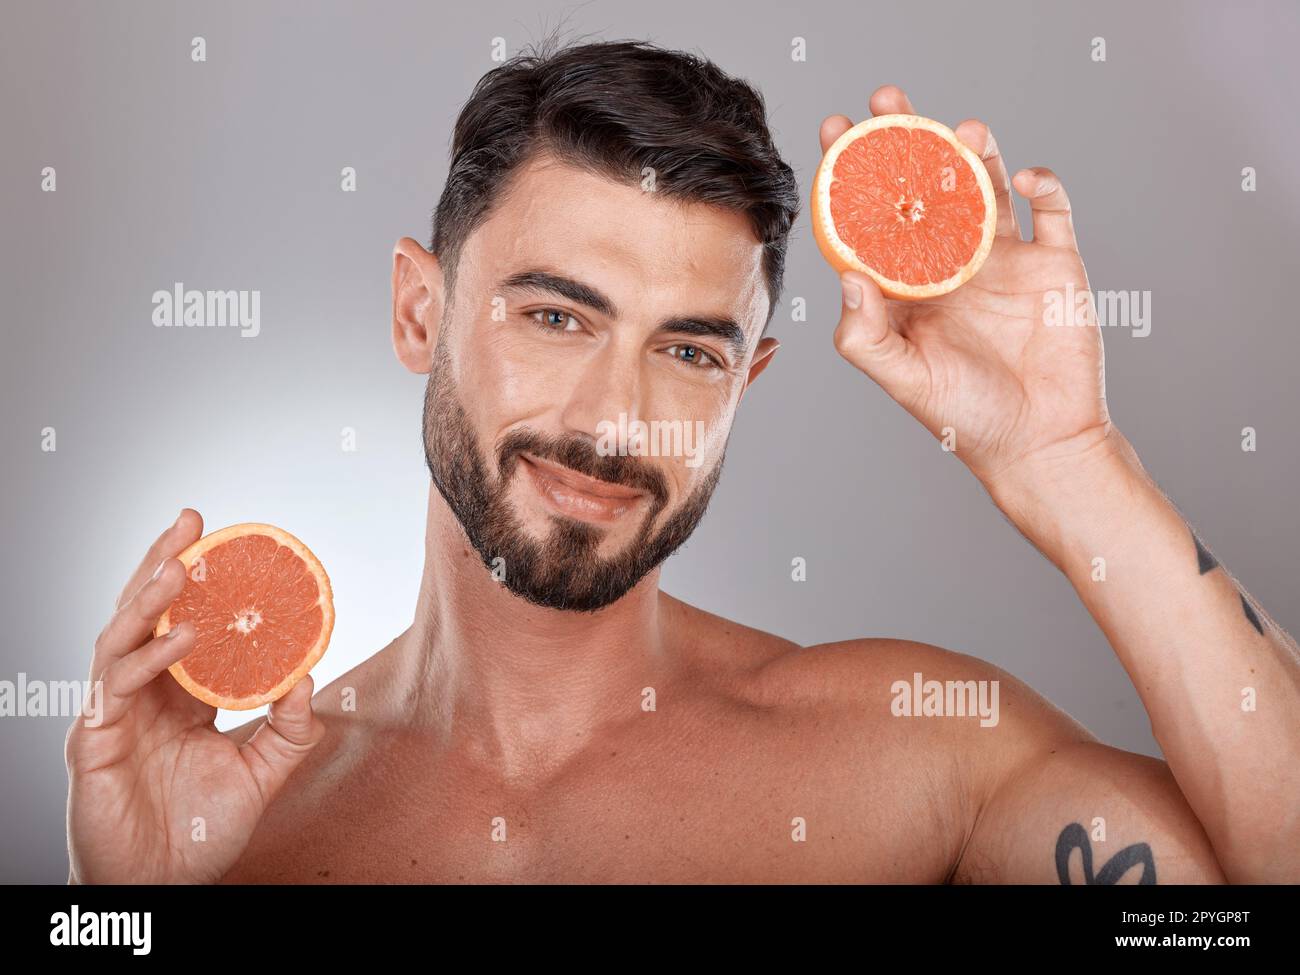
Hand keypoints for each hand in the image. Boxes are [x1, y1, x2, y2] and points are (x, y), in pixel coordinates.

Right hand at [64, 509, 324, 883]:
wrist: (162, 887)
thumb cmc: (200, 831)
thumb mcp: (263, 774)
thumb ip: (289, 729)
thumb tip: (309, 676)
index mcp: (180, 696)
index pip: (186, 624)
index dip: (201, 585)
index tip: (226, 542)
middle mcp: (145, 695)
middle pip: (147, 614)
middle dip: (165, 562)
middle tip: (191, 519)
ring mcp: (116, 713)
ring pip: (122, 636)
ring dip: (150, 596)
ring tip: (181, 563)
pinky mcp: (95, 739)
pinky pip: (118, 686)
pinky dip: (149, 657)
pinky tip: (183, 637)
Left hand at [822, 85, 1115, 490]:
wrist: (1041, 442)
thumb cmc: (966, 417)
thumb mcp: (903, 379)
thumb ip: (865, 335)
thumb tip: (848, 274)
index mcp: (907, 287)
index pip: (872, 218)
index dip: (850, 174)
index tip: (833, 131)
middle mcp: (950, 265)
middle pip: (925, 186)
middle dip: (905, 140)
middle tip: (888, 100)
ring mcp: (1003, 260)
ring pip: (985, 186)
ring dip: (972, 152)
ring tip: (959, 129)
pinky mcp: (1053, 263)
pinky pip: (1051, 209)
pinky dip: (1041, 184)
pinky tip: (1021, 179)